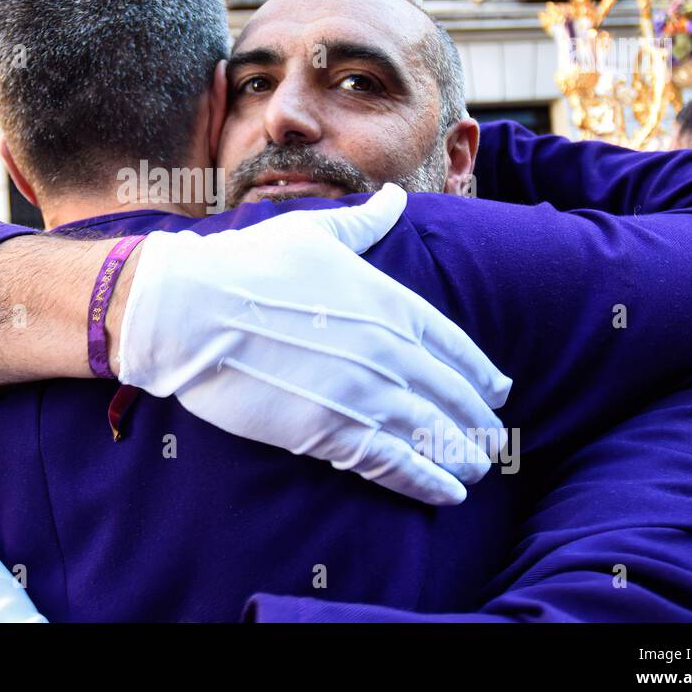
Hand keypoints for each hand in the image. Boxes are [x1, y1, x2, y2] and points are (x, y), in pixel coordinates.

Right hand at [117, 185, 511, 504]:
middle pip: (453, 396)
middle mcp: (389, 351)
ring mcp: (364, 394)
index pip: (456, 347)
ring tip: (476, 472)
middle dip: (477, 422)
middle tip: (491, 441)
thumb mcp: (316, 234)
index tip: (498, 392)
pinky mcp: (332, 432)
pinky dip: (429, 483)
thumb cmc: (248, 264)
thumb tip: (393, 198)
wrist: (193, 308)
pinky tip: (447, 494)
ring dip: (462, 458)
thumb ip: (366, 224)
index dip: (482, 375)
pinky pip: (396, 465)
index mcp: (390, 303)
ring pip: (433, 436)